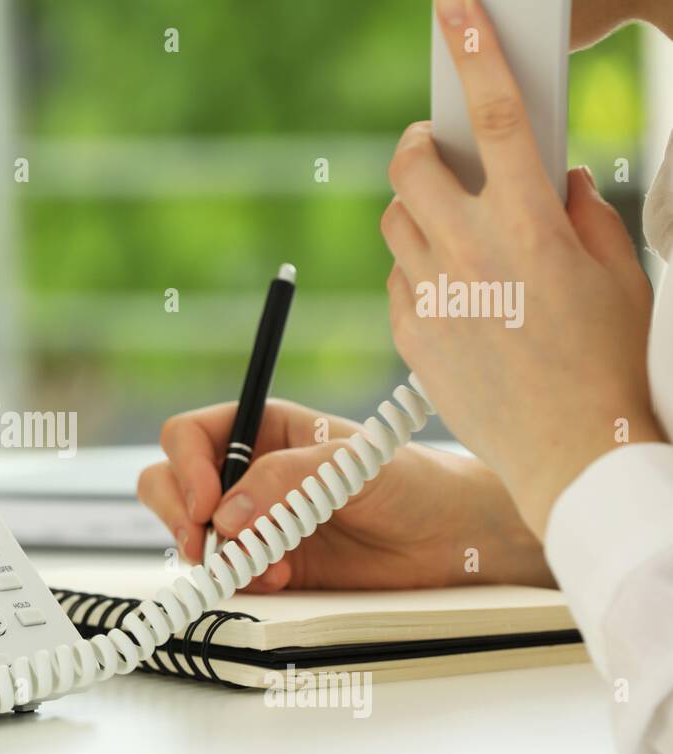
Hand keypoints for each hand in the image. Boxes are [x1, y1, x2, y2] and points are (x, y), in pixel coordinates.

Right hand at [137, 398, 552, 591]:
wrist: (450, 540)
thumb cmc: (411, 482)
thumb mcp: (349, 463)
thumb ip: (285, 479)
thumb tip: (225, 516)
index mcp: (262, 430)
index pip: (190, 436)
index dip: (186, 467)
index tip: (206, 504)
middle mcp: (247, 474)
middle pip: (169, 482)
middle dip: (178, 514)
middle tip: (205, 544)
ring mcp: (252, 522)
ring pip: (187, 532)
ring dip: (214, 553)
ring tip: (261, 563)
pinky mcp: (265, 565)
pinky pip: (223, 574)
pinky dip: (240, 581)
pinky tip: (280, 577)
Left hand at [382, 0, 662, 537]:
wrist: (573, 451)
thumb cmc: (609, 360)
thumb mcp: (619, 272)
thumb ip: (582, 209)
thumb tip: (554, 174)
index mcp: (532, 221)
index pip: (500, 113)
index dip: (476, 51)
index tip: (455, 12)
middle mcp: (471, 249)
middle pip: (411, 164)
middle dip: (421, 145)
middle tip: (438, 149)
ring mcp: (431, 293)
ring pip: (394, 221)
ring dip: (417, 211)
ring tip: (454, 230)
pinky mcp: (408, 332)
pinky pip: (397, 279)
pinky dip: (418, 270)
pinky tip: (455, 293)